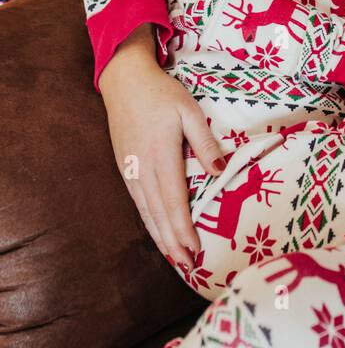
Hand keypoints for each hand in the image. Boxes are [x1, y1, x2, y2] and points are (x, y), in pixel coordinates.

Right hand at [99, 26, 225, 264]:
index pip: (175, 200)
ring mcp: (131, 170)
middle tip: (187, 265)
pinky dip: (149, 221)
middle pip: (159, 213)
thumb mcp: (189, 110)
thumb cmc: (162, 93)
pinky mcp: (125, 168)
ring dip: (160, 236)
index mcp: (161, 155)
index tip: (194, 249)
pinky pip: (138, 202)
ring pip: (146, 211)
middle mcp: (143, 168)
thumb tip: (218, 171)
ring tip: (174, 258)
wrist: (124, 81)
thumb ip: (203, 142)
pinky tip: (157, 232)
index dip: (184, 227)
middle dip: (173, 241)